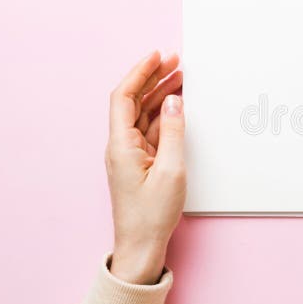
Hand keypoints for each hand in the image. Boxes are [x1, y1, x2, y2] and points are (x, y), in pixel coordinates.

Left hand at [105, 51, 184, 283]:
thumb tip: (175, 101)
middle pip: (133, 101)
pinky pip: (151, 130)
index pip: (123, 96)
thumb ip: (175, 131)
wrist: (141, 247)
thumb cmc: (152, 215)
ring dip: (160, 95)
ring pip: (143, 114)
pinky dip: (165, 115)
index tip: (158, 56)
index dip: (139, 72)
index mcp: (121, 144)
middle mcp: (121, 145)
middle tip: (175, 61)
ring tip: (181, 78)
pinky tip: (179, 107)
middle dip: (153, 78)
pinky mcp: (140, 162)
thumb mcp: (172, 170)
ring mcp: (130, 154)